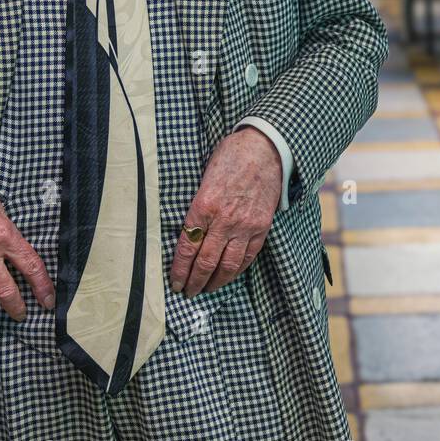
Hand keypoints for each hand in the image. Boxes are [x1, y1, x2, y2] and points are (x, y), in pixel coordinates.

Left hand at [170, 127, 281, 297]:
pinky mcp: (261, 227)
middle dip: (194, 282)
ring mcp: (245, 226)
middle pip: (205, 262)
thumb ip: (198, 205)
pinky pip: (247, 256)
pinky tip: (228, 275)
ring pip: (227, 266)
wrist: (265, 148)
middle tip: (187, 292)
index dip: (179, 270)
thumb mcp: (205, 177)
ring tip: (206, 289)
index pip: (187, 248)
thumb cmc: (231, 156)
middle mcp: (224, 220)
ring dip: (214, 282)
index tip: (174, 282)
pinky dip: (236, 270)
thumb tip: (189, 227)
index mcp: (204, 205)